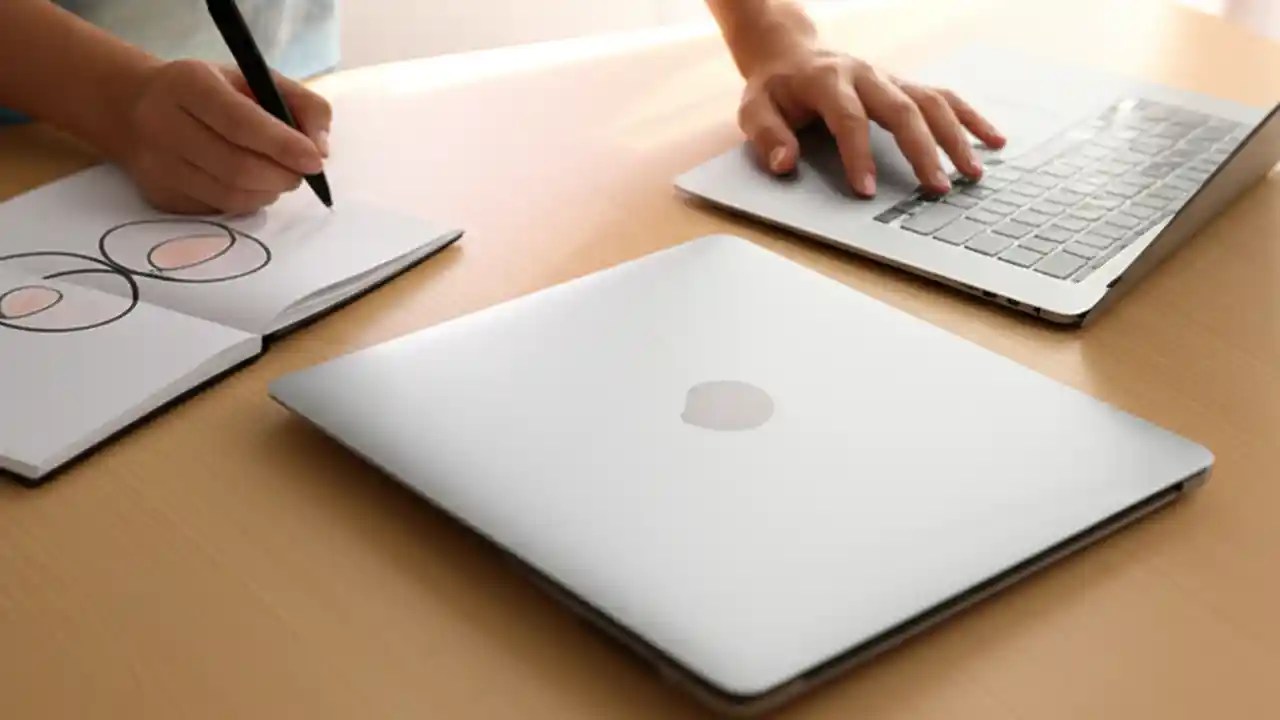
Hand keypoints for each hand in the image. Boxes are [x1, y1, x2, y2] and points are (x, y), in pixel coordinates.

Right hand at [113, 60, 330, 214]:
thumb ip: (301, 104)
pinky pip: (218, 209)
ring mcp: (158, 165)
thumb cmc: (209, 92)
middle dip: (282, 176)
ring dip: (268, 192)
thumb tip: (321, 149)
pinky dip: (247, 201)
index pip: (242, 122)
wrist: (133, 108)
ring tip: (277, 177)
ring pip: (230, 195)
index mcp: (189, 83)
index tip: (315, 160)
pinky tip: (249, 184)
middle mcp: (164, 123)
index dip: (284, 146)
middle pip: (237, 167)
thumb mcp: (254, 79)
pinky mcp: (160, 196)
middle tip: (300, 173)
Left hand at [736, 48, 1005, 196]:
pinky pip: (944, 98)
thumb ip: (767, 136)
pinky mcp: (904, 86)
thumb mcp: (754, 110)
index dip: (858, 155)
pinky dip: (970, 118)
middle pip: (902, 110)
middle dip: (922, 151)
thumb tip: (785, 165)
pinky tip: (993, 141)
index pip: (849, 119)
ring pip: (931, 102)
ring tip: (974, 173)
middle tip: (937, 188)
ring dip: (956, 137)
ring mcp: (890, 79)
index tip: (867, 191)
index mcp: (828, 81)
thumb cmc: (774, 90)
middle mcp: (866, 75)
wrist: (790, 53)